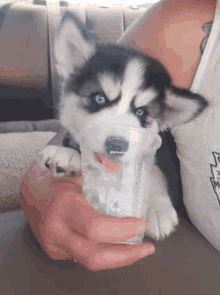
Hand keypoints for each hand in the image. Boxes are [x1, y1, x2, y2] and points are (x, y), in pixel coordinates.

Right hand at [20, 162, 154, 270]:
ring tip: (138, 251)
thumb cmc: (57, 184)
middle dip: (126, 255)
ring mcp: (55, 245)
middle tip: (147, 248)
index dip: (122, 230)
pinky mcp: (56, 253)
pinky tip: (117, 246)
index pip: (95, 227)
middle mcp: (58, 230)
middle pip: (94, 255)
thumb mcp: (78, 179)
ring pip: (90, 263)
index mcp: (65, 205)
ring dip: (120, 259)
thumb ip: (100, 185)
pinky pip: (84, 258)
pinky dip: (106, 254)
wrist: (31, 196)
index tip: (141, 223)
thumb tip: (129, 186)